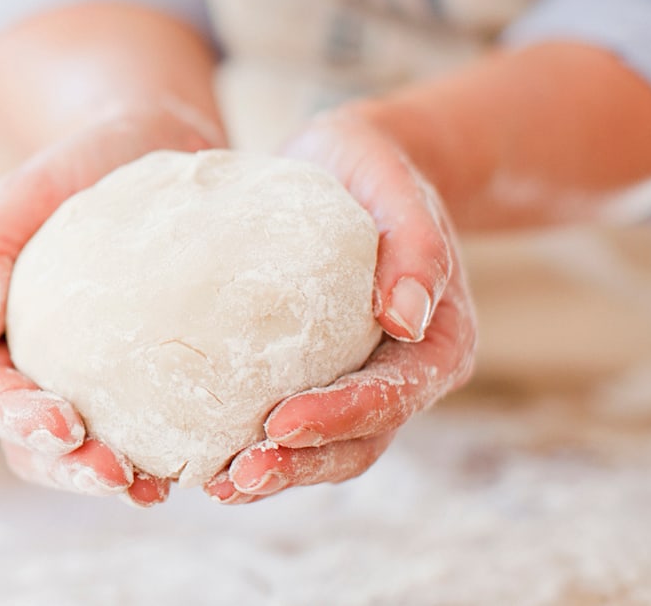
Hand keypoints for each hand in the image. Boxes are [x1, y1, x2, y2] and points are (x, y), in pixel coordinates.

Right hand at [0, 99, 222, 506]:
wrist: (148, 145)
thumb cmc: (76, 166)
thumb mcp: (21, 191)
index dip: (16, 418)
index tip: (66, 425)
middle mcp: (21, 365)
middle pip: (24, 440)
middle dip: (66, 468)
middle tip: (117, 474)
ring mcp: (73, 380)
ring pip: (72, 454)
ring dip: (104, 480)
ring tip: (156, 488)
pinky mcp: (126, 382)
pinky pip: (129, 433)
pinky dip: (151, 456)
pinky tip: (190, 467)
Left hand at [204, 110, 477, 503]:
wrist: (354, 165)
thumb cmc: (376, 169)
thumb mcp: (394, 184)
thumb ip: (414, 245)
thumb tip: (406, 318)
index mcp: (441, 341)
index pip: (395, 393)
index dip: (340, 416)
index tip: (281, 423)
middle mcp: (407, 374)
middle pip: (360, 441)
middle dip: (300, 465)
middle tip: (236, 477)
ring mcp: (365, 382)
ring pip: (329, 449)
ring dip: (278, 473)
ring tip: (217, 485)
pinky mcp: (325, 377)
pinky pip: (298, 424)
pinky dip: (261, 446)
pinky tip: (208, 457)